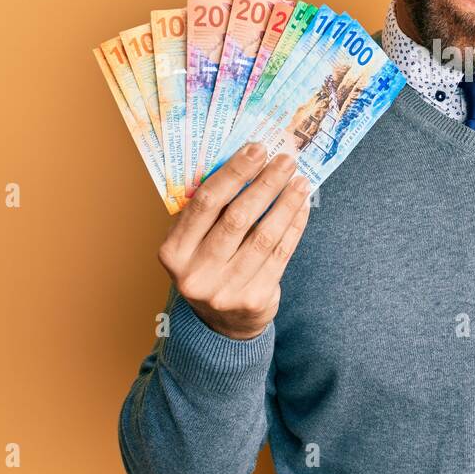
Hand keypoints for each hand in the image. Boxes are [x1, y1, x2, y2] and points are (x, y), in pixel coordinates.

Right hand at [157, 143, 312, 340]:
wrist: (222, 324)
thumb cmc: (209, 266)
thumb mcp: (194, 243)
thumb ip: (209, 212)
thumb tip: (246, 162)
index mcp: (174, 252)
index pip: (206, 202)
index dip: (234, 173)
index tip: (257, 149)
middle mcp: (195, 273)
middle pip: (237, 217)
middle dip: (265, 183)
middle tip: (285, 159)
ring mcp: (225, 290)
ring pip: (264, 236)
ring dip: (286, 203)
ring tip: (300, 180)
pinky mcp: (254, 300)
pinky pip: (280, 254)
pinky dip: (294, 226)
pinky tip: (301, 206)